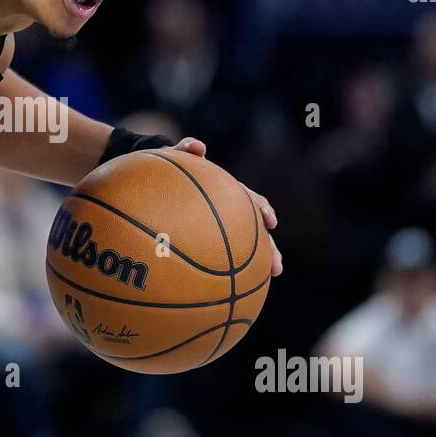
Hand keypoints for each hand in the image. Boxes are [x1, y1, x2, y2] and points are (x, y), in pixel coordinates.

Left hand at [166, 137, 282, 276]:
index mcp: (228, 192)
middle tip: (276, 266)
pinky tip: (229, 290)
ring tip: (270, 278)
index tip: (270, 221)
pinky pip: (224, 257)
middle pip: (257, 231)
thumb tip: (197, 146)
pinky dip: (232, 272)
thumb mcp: (175, 156)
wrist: (158, 180)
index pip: (250, 200)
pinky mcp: (212, 240)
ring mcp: (225, 227)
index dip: (262, 209)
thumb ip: (185, 149)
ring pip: (247, 248)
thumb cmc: (171, 168)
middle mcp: (232, 211)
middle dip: (269, 248)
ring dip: (260, 263)